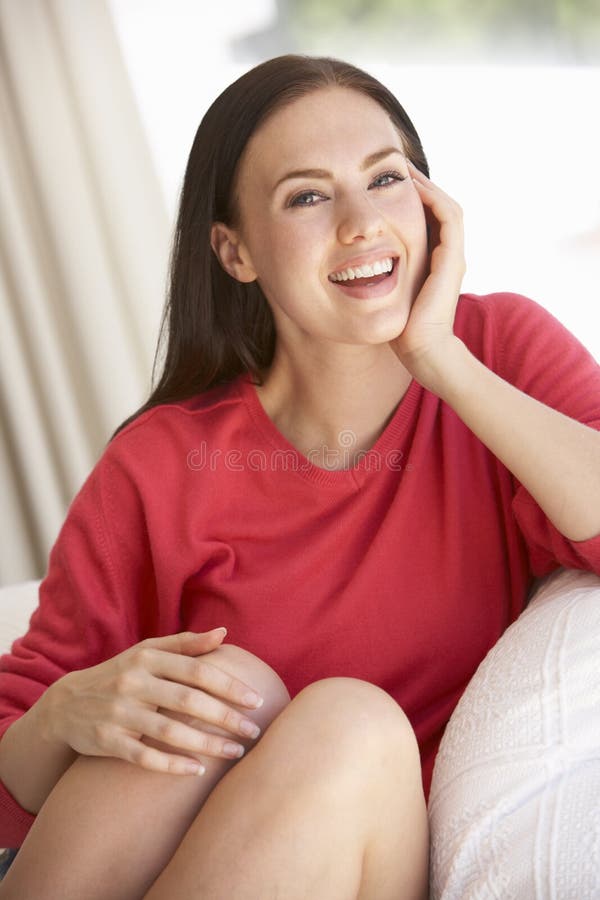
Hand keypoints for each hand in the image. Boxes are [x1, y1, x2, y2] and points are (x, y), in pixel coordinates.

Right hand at [43, 629, 264, 774]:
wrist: (66, 704)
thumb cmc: (120, 674)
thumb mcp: (147, 652)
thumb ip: (185, 644)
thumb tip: (224, 632)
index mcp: (147, 658)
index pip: (196, 670)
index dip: (229, 686)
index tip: (256, 700)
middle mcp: (133, 682)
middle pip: (188, 701)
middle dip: (225, 717)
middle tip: (253, 730)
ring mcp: (119, 713)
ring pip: (169, 731)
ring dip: (206, 744)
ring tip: (235, 752)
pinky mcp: (107, 741)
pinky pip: (144, 757)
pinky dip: (171, 765)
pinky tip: (197, 771)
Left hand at [389, 161, 466, 390]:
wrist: (424, 352)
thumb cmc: (400, 331)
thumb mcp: (385, 296)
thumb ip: (377, 277)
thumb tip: (345, 266)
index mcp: (433, 262)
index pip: (424, 219)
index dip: (406, 199)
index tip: (381, 184)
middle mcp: (447, 255)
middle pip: (436, 208)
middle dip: (415, 185)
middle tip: (392, 166)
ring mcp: (453, 256)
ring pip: (444, 206)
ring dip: (425, 184)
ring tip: (401, 167)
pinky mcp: (453, 259)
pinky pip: (447, 216)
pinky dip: (432, 197)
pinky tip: (410, 185)